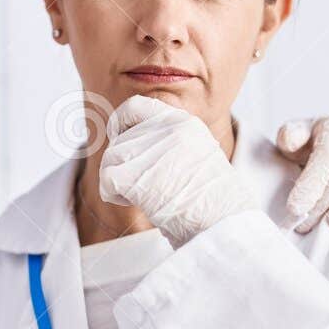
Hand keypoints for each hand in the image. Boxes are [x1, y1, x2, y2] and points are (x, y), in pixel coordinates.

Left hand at [99, 95, 253, 245]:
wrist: (222, 223)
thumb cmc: (214, 201)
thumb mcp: (198, 154)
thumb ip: (168, 141)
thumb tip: (134, 142)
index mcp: (183, 121)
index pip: (135, 106)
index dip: (120, 123)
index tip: (119, 138)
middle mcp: (164, 129)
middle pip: (119, 140)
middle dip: (125, 165)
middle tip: (150, 186)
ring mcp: (146, 150)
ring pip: (109, 160)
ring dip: (120, 182)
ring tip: (150, 197)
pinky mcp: (131, 174)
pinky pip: (105, 180)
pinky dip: (114, 195)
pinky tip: (138, 204)